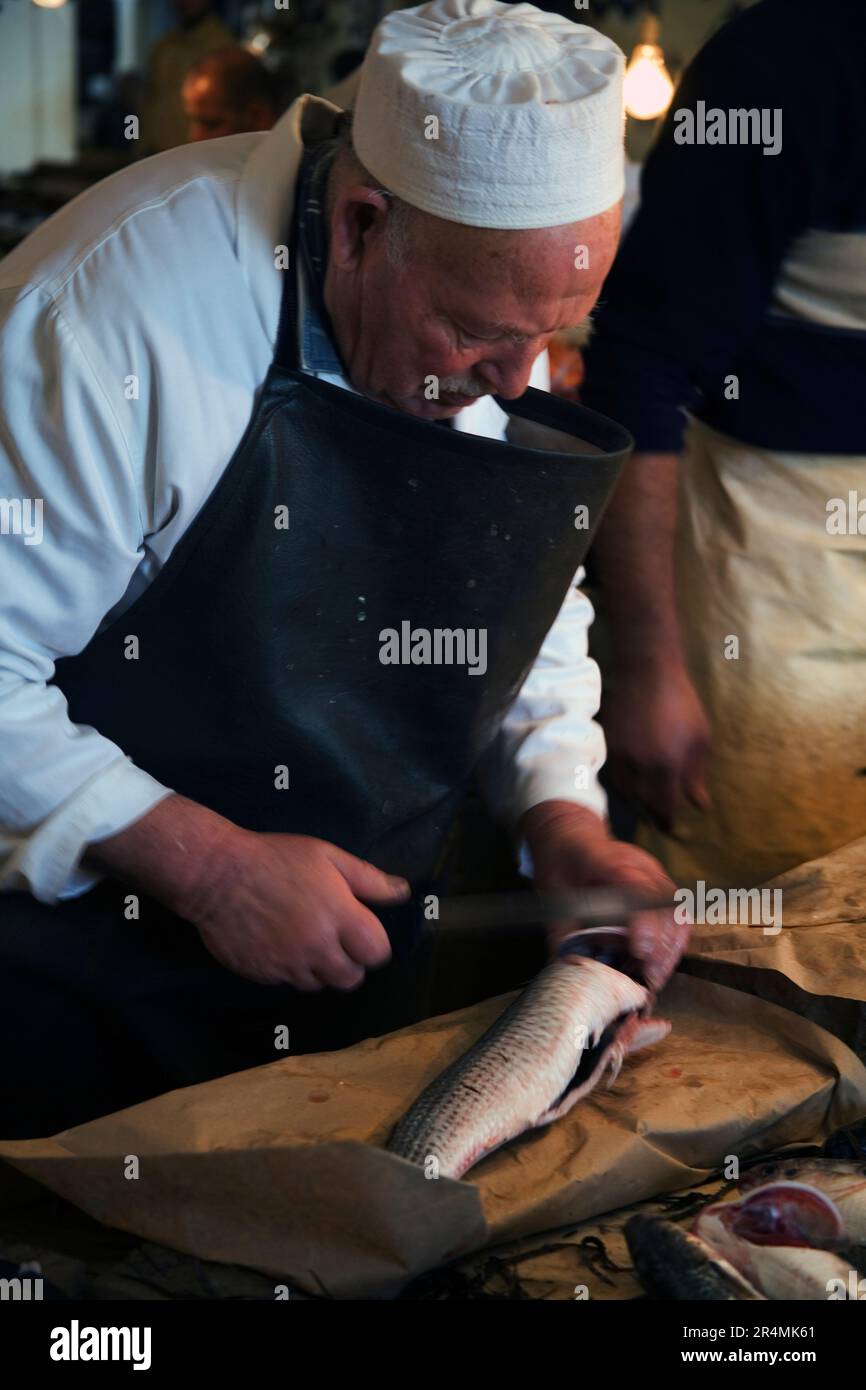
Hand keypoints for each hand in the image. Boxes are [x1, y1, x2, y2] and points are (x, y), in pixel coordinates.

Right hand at [184, 830, 408, 990]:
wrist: (217, 874)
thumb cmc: (276, 858)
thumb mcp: (327, 856)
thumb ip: (368, 879)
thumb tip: (403, 893)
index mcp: (340, 916)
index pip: (377, 953)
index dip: (374, 945)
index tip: (362, 932)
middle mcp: (318, 947)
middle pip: (351, 978)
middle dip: (350, 962)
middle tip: (335, 940)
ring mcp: (288, 965)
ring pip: (320, 985)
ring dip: (320, 968)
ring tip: (306, 941)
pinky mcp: (263, 975)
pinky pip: (289, 983)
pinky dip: (291, 970)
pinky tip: (281, 945)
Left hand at [521, 801, 687, 992]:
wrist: (571, 835)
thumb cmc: (562, 861)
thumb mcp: (551, 892)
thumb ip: (560, 930)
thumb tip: (563, 969)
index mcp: (611, 862)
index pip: (639, 890)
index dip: (645, 921)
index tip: (640, 950)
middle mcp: (641, 866)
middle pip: (666, 905)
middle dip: (662, 946)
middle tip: (649, 976)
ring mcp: (655, 874)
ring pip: (678, 912)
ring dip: (671, 948)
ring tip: (655, 977)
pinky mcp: (659, 886)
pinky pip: (676, 914)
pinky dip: (672, 941)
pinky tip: (660, 963)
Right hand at [600, 659, 710, 832]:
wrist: (648, 673)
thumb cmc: (682, 704)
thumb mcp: (699, 738)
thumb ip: (696, 773)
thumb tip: (699, 805)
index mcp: (668, 766)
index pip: (665, 806)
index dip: (667, 820)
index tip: (669, 826)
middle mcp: (641, 766)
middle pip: (642, 802)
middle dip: (651, 811)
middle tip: (657, 816)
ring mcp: (620, 755)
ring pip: (623, 791)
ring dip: (634, 798)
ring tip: (642, 800)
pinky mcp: (606, 744)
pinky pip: (610, 773)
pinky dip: (619, 782)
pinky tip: (627, 782)